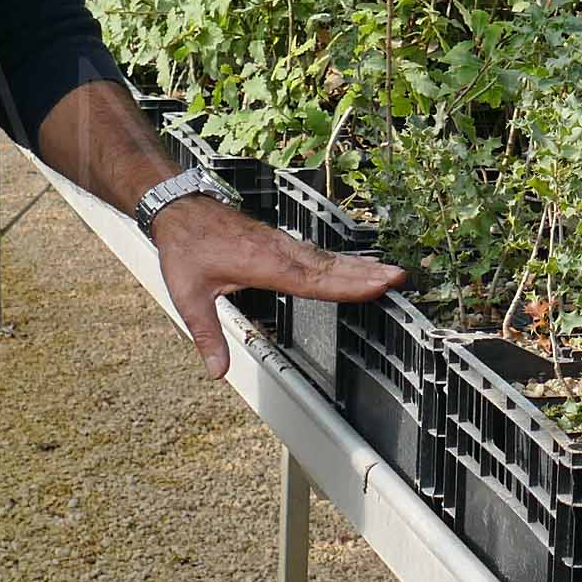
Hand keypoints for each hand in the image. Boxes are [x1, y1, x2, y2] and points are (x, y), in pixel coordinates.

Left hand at [149, 198, 402, 380]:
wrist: (179, 209)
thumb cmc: (184, 249)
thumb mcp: (188, 296)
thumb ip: (206, 335)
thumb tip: (216, 372)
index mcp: (265, 266)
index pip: (314, 281)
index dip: (348, 286)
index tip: (377, 286)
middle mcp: (281, 253)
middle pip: (331, 268)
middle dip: (367, 274)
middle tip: (401, 277)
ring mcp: (282, 245)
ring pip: (328, 258)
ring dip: (360, 266)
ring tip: (391, 271)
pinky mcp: (280, 242)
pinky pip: (318, 253)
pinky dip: (341, 260)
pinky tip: (353, 265)